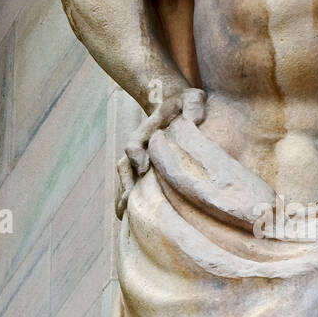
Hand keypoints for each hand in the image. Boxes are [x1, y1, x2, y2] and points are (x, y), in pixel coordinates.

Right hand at [116, 86, 204, 216]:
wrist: (176, 107)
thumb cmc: (186, 104)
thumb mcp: (192, 98)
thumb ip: (193, 105)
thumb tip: (193, 121)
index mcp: (147, 131)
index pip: (134, 143)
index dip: (137, 154)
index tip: (144, 168)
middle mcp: (139, 146)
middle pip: (124, 167)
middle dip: (126, 185)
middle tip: (128, 204)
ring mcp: (139, 158)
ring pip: (126, 179)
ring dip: (124, 197)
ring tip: (124, 217)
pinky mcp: (144, 169)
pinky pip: (132, 186)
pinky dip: (128, 201)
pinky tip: (128, 218)